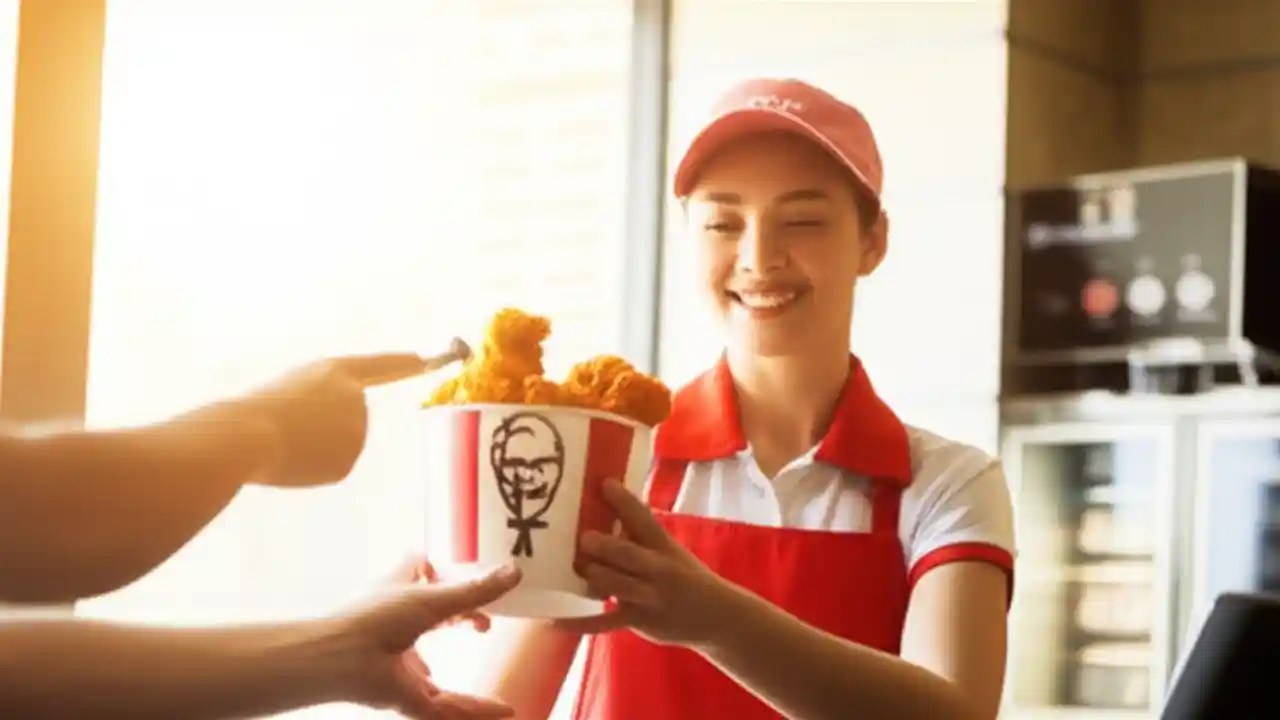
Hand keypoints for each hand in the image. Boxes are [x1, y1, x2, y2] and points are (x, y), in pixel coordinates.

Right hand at [238, 353, 434, 486]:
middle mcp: (356, 399)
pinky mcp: (348, 461)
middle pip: (343, 419)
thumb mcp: (287, 390)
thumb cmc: (255, 409)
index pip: (379, 367)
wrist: (250, 436)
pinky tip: (292, 459)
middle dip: (318, 427)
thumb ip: (318, 404)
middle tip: (285, 426)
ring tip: (284, 440)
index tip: (424, 360)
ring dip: (310, 447)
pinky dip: (309, 467)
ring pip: (333, 445)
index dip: (402, 364)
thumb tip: (326, 437)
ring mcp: (357, 431)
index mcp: (336, 372)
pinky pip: (329, 465)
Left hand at [334, 558, 521, 718]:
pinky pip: (449, 707)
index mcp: (400, 597)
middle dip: (461, 621)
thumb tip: (514, 572)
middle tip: (484, 622)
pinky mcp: (411, 697)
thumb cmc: (376, 617)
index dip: (440, 571)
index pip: (421, 577)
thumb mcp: (432, 598)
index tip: (463, 569)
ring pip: (441, 675)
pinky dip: (476, 709)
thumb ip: (474, 590)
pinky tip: (504, 710)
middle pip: (436, 624)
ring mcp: (405, 667)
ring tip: (496, 686)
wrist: (342, 659)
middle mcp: (401, 630)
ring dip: (468, 681)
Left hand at [555, 480, 737, 647]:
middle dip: (604, 546)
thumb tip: (603, 512)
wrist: (717, 615)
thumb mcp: (669, 551)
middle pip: (628, 554)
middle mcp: (657, 569)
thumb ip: (640, 537)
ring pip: (617, 586)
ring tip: (574, 568)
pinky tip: (558, 620)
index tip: (605, 483)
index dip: (624, 501)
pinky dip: (582, 623)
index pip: (644, 519)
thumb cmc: (684, 575)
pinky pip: (607, 622)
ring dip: (595, 576)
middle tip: (582, 538)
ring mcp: (648, 597)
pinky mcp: (639, 621)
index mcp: (663, 546)